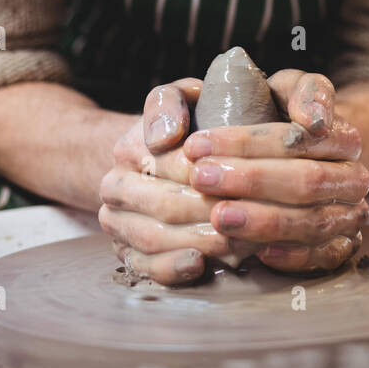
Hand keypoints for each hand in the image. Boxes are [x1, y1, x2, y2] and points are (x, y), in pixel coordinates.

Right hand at [99, 77, 240, 285]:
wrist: (152, 160)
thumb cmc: (181, 126)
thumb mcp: (178, 98)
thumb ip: (170, 104)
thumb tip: (166, 136)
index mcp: (129, 148)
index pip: (173, 165)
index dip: (212, 174)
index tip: (248, 179)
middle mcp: (115, 187)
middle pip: (165, 205)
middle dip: (211, 213)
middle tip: (253, 219)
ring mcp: (117, 224)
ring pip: (154, 240)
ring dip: (199, 243)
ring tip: (240, 244)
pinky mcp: (126, 253)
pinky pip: (145, 267)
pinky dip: (173, 269)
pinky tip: (201, 266)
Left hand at [182, 68, 368, 274]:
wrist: (304, 155)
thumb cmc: (285, 117)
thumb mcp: (291, 88)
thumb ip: (305, 90)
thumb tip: (313, 119)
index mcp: (344, 136)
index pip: (299, 140)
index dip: (248, 142)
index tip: (198, 144)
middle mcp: (353, 177)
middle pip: (308, 181)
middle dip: (251, 180)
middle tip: (201, 178)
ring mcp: (350, 215)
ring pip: (314, 222)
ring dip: (263, 221)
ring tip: (218, 216)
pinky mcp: (340, 246)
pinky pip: (324, 258)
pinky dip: (292, 257)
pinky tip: (257, 253)